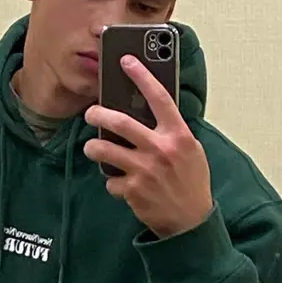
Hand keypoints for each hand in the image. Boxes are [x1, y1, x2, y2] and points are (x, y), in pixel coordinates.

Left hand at [84, 55, 212, 237]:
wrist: (191, 222)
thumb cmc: (191, 182)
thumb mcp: (190, 151)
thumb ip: (171, 132)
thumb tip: (146, 112)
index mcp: (178, 136)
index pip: (159, 98)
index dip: (142, 76)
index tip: (126, 60)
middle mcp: (160, 150)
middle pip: (119, 122)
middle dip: (98, 114)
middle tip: (91, 113)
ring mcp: (144, 171)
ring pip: (104, 149)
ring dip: (93, 147)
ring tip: (93, 148)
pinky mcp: (133, 190)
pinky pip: (110, 180)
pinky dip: (112, 181)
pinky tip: (121, 184)